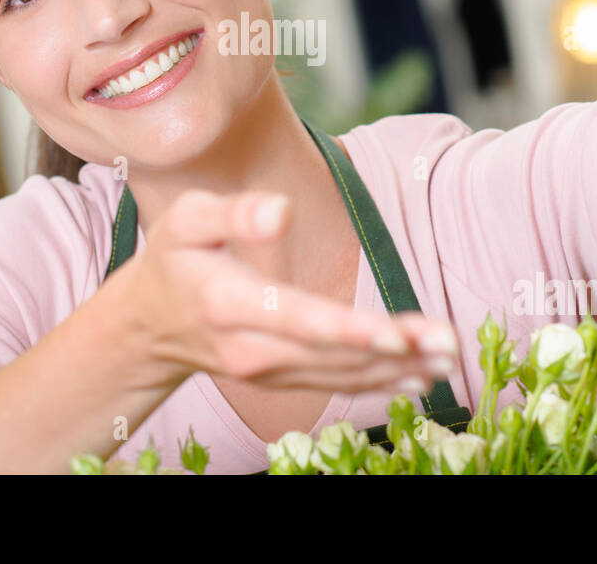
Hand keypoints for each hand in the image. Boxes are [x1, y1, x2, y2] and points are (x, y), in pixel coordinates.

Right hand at [124, 189, 458, 395]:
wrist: (146, 325)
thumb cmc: (174, 258)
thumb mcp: (186, 221)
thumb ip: (232, 214)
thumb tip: (279, 211)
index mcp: (226, 302)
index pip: (296, 318)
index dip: (347, 330)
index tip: (395, 333)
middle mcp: (248, 348)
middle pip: (330, 353)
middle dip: (394, 351)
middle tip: (448, 344)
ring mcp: (264, 372)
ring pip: (340, 375)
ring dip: (399, 369)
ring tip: (449, 357)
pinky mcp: (279, 381)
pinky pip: (336, 385)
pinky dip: (381, 383)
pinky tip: (422, 378)